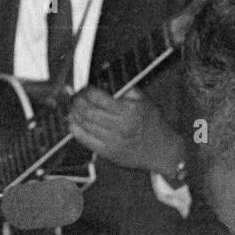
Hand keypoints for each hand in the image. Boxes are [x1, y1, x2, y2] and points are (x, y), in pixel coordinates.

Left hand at [68, 86, 185, 177]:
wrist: (162, 151)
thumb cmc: (154, 124)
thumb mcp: (145, 101)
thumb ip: (126, 90)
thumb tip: (105, 82)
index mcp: (129, 111)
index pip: (98, 98)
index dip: (87, 91)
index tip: (85, 88)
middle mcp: (120, 126)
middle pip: (88, 111)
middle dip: (77, 101)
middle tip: (75, 96)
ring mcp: (113, 141)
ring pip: (84, 125)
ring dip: (73, 113)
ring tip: (72, 107)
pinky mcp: (108, 153)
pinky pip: (85, 140)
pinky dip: (75, 130)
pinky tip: (72, 122)